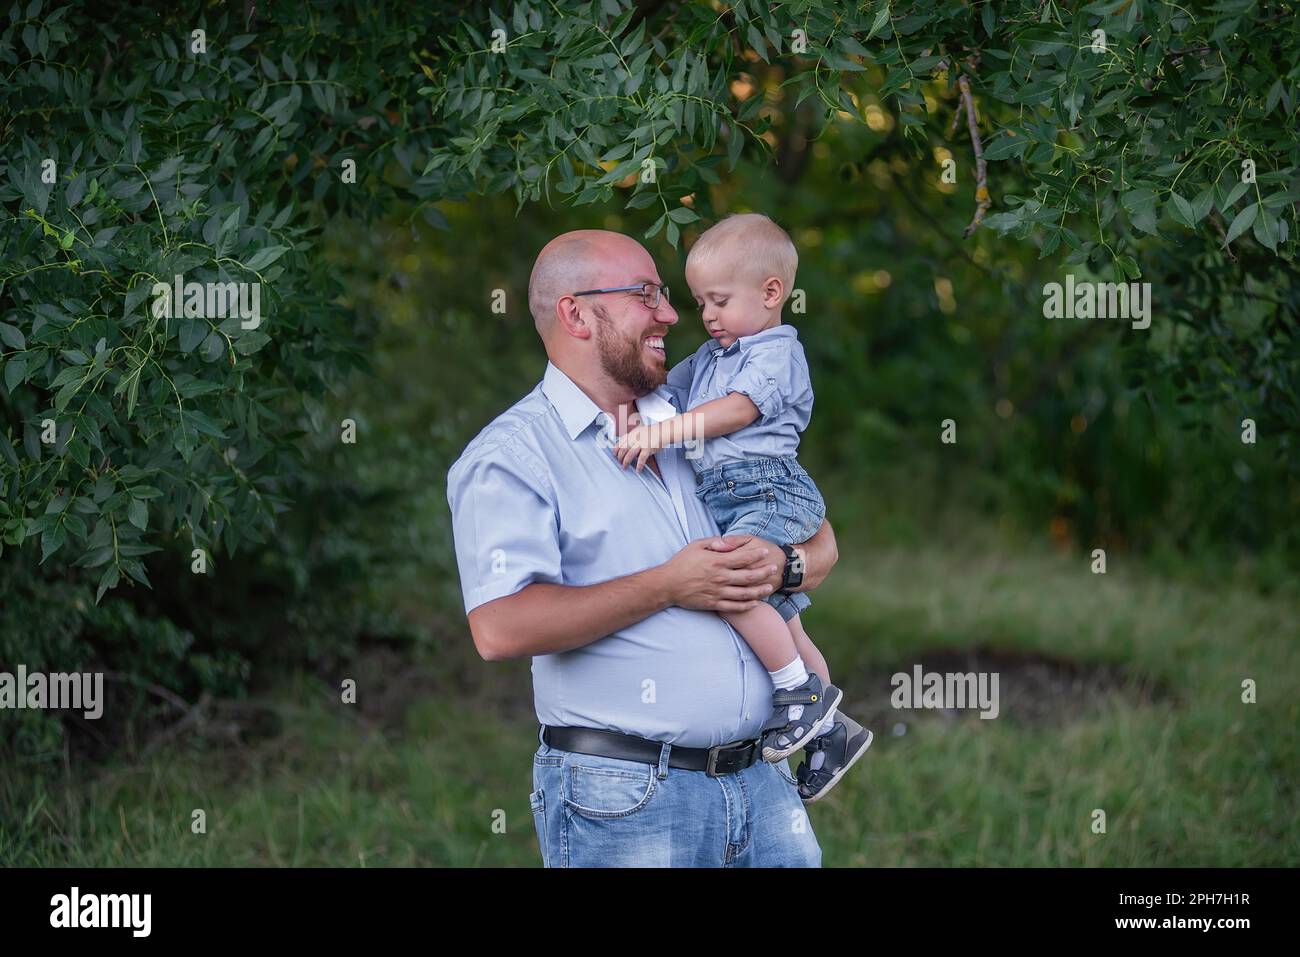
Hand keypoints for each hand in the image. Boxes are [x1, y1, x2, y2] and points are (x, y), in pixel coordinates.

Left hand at [613, 423, 664, 471]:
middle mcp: (636, 437)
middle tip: (619, 462)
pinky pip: (641, 459)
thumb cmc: (653, 432)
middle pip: (623, 448)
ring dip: (626, 462)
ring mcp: (641, 442)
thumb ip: (634, 437)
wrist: (663, 431)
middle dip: (619, 456)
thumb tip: (627, 447)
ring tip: (624, 467)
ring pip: (630, 454)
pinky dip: (639, 465)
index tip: (614, 453)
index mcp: (633, 433)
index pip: (621, 440)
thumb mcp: (641, 431)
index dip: (616, 448)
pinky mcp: (648, 448)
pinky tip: (638, 470)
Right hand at [660, 535, 780, 612]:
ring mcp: (718, 592)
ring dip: (760, 590)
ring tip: (769, 588)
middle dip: (764, 572)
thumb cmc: (681, 562)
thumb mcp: (696, 545)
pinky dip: (747, 605)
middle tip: (774, 569)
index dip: (756, 554)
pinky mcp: (714, 604)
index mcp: (717, 562)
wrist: (667, 585)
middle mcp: (720, 578)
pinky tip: (755, 602)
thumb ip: (714, 542)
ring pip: (745, 593)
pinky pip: (734, 606)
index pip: (743, 557)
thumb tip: (729, 541)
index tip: (766, 551)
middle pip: (748, 576)